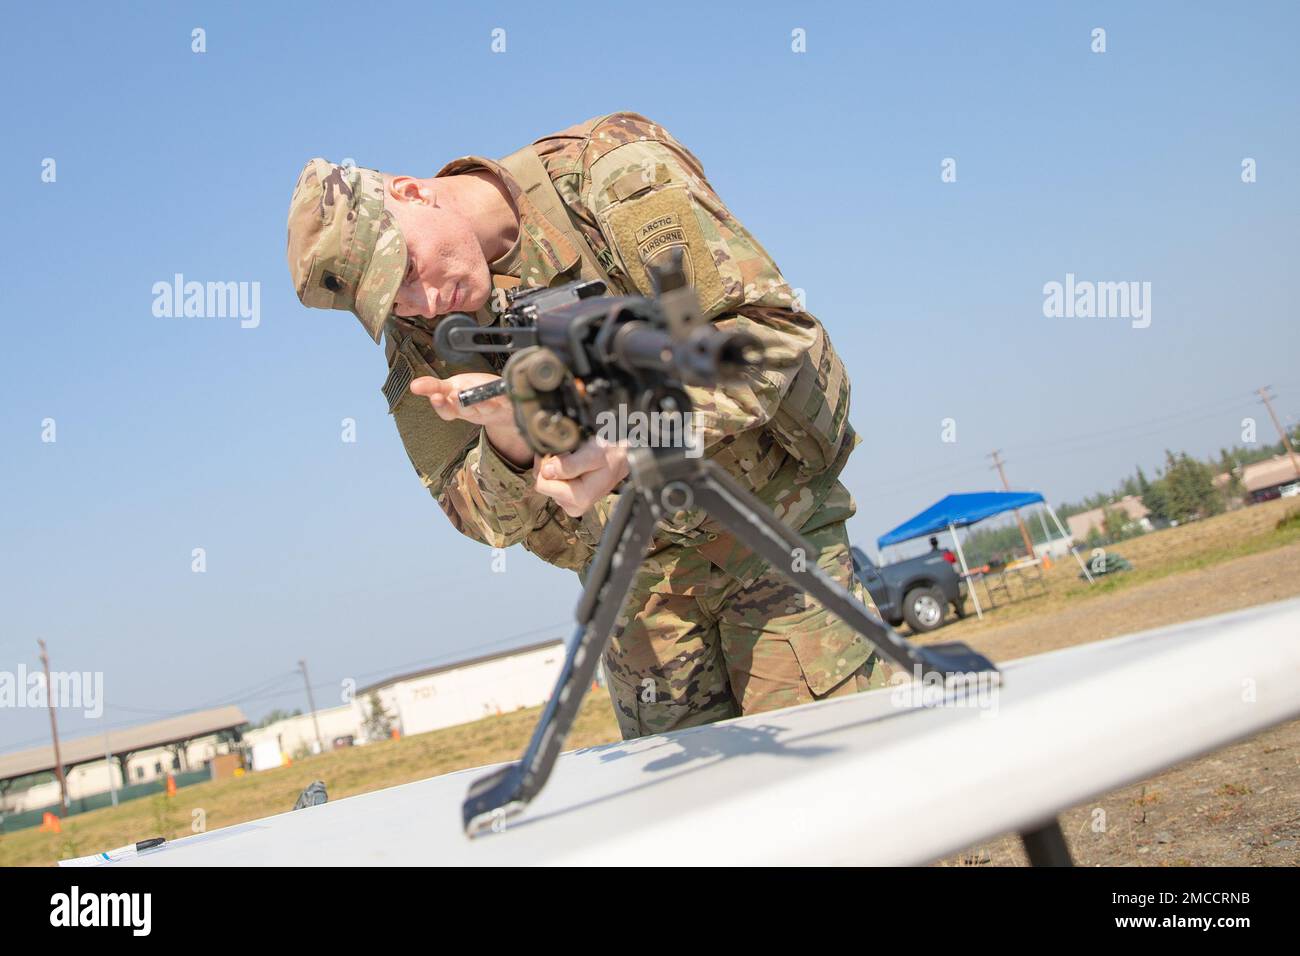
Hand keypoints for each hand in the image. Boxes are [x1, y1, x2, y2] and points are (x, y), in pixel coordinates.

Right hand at [409, 373, 531, 466]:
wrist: (503, 410)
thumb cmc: (474, 395)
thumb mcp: (450, 389)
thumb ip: (433, 387)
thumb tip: (414, 386)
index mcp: (458, 407)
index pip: (446, 409)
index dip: (441, 405)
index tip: (436, 397)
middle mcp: (474, 410)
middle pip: (465, 409)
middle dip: (460, 402)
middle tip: (455, 395)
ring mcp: (491, 408)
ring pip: (485, 407)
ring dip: (481, 402)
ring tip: (481, 396)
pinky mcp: (508, 403)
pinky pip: (507, 398)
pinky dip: (505, 395)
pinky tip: (503, 390)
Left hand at [534, 438, 628, 517]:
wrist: (622, 460)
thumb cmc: (610, 456)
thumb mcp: (592, 455)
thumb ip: (570, 465)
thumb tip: (546, 471)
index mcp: (578, 498)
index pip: (542, 484)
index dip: (549, 466)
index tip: (562, 456)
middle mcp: (573, 506)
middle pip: (544, 484)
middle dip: (552, 467)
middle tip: (568, 456)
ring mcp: (570, 504)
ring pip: (548, 484)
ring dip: (556, 469)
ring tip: (574, 461)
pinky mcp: (569, 500)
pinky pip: (553, 485)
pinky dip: (560, 474)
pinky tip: (573, 467)